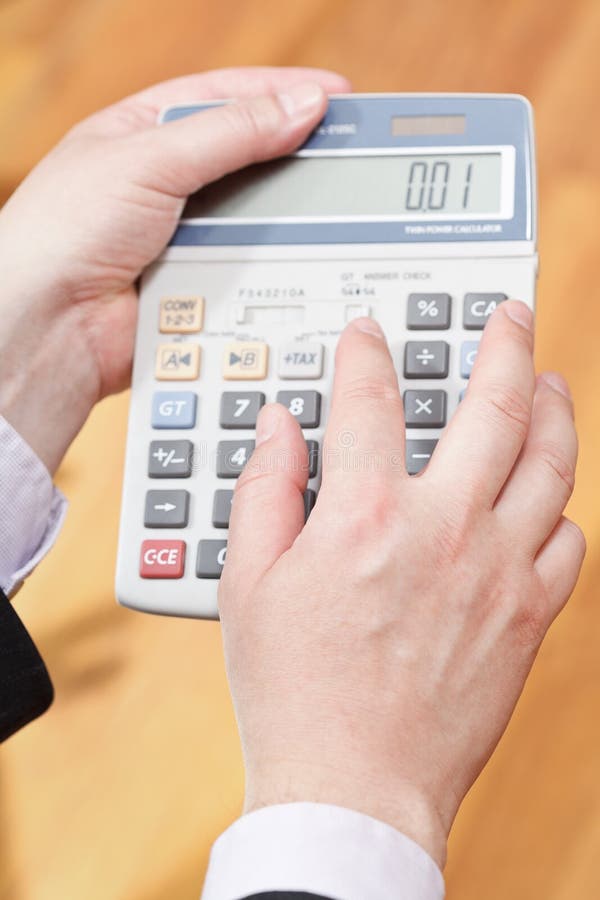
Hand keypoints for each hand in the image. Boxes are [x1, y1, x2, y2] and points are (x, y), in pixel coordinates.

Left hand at [0, 67, 349, 471]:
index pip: (225, 98)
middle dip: (295, 153)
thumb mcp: (148, 159)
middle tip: (349, 151)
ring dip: (289, 213)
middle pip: (246, 157)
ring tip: (338, 204)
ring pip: (251, 216)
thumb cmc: (66, 232)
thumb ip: (228, 133)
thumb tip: (300, 107)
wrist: (49, 327)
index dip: (281, 92)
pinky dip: (273, 262)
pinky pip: (246, 267)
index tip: (336, 97)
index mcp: (143, 132)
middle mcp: (164, 182)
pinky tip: (303, 257)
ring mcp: (181, 236)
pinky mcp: (194, 284)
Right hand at [219, 302, 584, 867]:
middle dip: (506, 345)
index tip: (368, 334)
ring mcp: (498, 571)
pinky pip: (569, 543)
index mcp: (368, 514)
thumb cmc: (297, 691)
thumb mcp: (249, 582)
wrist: (355, 786)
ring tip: (552, 384)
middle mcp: (445, 529)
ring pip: (552, 465)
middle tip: (511, 317)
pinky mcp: (528, 617)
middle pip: (495, 407)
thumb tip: (278, 431)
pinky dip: (562, 508)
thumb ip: (265, 491)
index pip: (371, 399)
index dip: (368, 352)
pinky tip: (551, 497)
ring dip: (555, 412)